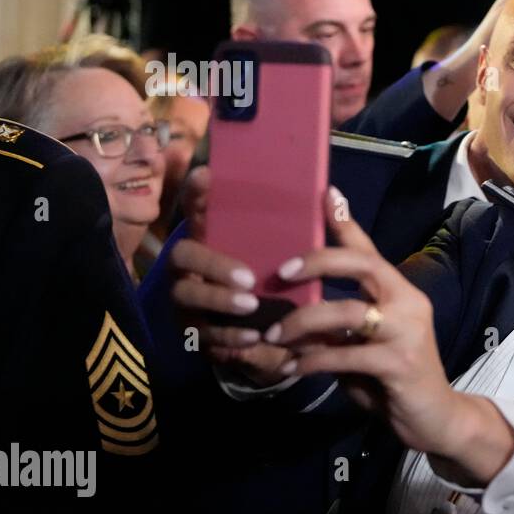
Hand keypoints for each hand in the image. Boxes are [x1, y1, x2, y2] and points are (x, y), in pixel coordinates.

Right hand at [169, 167, 294, 383]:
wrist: (266, 331)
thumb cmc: (275, 280)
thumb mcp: (286, 256)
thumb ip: (302, 228)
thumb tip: (330, 194)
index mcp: (211, 236)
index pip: (195, 205)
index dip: (196, 191)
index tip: (208, 176)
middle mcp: (190, 264)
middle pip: (182, 254)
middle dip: (212, 265)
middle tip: (248, 278)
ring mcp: (186, 296)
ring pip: (186, 295)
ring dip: (218, 300)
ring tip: (250, 306)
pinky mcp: (191, 330)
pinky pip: (200, 334)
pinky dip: (227, 336)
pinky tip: (252, 337)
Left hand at [264, 189, 513, 478]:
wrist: (434, 418)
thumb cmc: (393, 378)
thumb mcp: (365, 344)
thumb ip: (339, 324)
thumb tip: (293, 308)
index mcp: (400, 293)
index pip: (370, 251)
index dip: (346, 223)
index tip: (324, 194)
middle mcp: (408, 303)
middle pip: (364, 265)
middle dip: (319, 261)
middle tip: (281, 272)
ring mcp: (407, 332)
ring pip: (348, 312)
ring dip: (303, 322)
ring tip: (274, 336)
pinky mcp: (399, 364)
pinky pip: (346, 356)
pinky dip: (314, 360)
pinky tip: (293, 368)